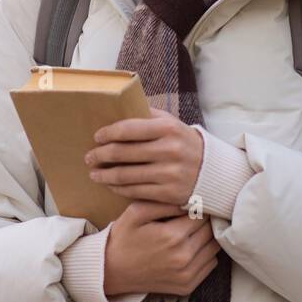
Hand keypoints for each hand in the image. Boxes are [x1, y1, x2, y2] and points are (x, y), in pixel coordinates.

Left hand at [85, 106, 204, 207]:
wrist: (213, 171)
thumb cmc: (184, 143)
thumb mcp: (172, 123)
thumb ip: (148, 115)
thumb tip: (119, 107)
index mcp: (168, 128)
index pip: (128, 129)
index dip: (108, 133)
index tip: (97, 137)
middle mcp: (169, 150)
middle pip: (123, 153)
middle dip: (100, 155)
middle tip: (89, 157)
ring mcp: (169, 174)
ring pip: (125, 175)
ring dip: (105, 175)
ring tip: (94, 173)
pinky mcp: (168, 194)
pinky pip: (135, 191)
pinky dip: (118, 188)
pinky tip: (110, 184)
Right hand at [102, 201, 219, 296]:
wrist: (111, 271)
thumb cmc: (123, 238)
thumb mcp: (136, 212)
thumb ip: (164, 202)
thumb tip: (190, 198)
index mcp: (173, 236)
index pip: (202, 214)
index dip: (198, 207)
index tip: (191, 205)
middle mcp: (184, 257)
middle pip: (210, 231)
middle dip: (204, 221)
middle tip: (192, 217)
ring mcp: (187, 275)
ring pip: (214, 247)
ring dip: (206, 237)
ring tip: (191, 232)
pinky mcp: (188, 286)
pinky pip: (210, 264)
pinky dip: (205, 254)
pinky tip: (190, 248)